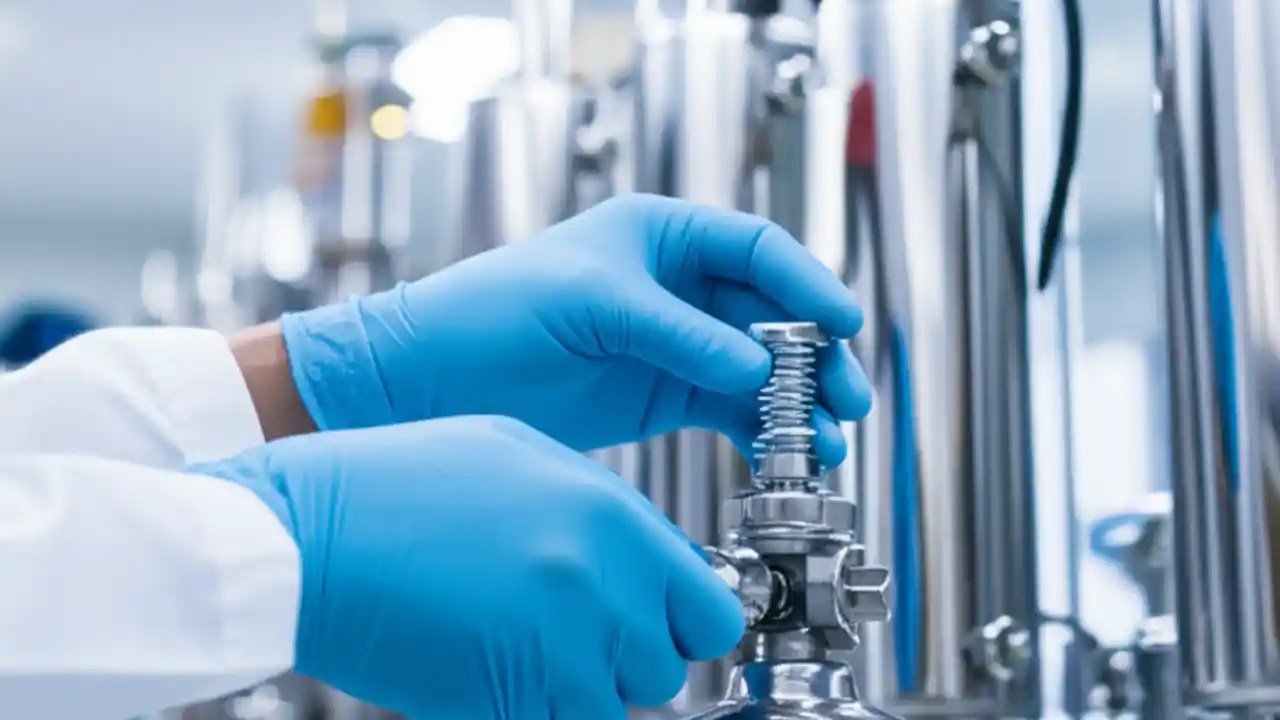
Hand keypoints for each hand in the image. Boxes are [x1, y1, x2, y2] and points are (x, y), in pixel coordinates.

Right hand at [192, 416, 742, 718]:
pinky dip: (537, 710)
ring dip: (581, 689)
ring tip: (520, 646)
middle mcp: (597, 582)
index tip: (658, 623)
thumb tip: (655, 557)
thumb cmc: (395, 486)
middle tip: (572, 634)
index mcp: (607, 515)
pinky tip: (491, 668)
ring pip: (618, 705)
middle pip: (668, 665)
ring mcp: (556, 648)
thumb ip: (603, 510)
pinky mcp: (509, 700)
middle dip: (630, 658)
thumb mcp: (518, 456)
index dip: (683, 621)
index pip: (712, 608)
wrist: (302, 537)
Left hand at [282, 194, 870, 462]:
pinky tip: (784, 456)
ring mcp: (672, 342)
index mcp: (661, 235)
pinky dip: (760, 431)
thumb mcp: (592, 306)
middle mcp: (676, 284)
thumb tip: (760, 369)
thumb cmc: (493, 313)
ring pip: (758, 367)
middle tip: (848, 399)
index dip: (807, 285)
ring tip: (828, 443)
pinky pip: (728, 408)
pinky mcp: (660, 394)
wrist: (428, 378)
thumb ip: (678, 335)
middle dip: (815, 356)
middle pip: (771, 314)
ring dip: (797, 403)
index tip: (844, 323)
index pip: (757, 250)